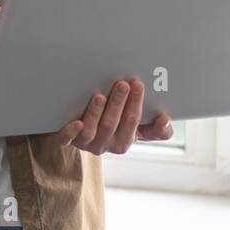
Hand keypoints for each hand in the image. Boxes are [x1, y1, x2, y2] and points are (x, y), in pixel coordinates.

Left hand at [57, 78, 172, 153]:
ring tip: (100, 96)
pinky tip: (77, 123)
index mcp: (122, 142)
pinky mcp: (64, 140)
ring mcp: (83, 143)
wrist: (78, 130)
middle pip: (111, 125)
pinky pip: (66, 140)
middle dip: (119, 104)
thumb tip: (165, 119)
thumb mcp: (134, 127)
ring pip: (91, 131)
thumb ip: (155, 128)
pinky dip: (71, 132)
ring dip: (96, 113)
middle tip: (122, 84)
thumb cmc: (112, 125)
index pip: (132, 123)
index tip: (138, 84)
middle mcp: (103, 145)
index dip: (136, 104)